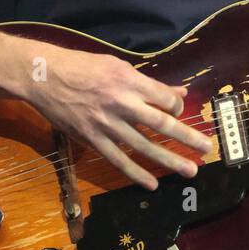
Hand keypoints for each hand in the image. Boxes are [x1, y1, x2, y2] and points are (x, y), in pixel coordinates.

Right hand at [24, 45, 212, 190]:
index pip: (164, 98)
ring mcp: (106, 123)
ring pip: (143, 145)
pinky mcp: (91, 138)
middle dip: (186, 136)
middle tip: (206, 148)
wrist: (42, 77)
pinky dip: (135, 173)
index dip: (178, 106)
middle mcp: (120, 102)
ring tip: (189, 170)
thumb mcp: (117, 66)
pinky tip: (151, 183)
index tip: (181, 111)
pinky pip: (117, 159)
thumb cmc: (82, 67)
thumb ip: (149, 83)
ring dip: (168, 159)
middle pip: (160, 123)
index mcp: (128, 80)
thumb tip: (179, 92)